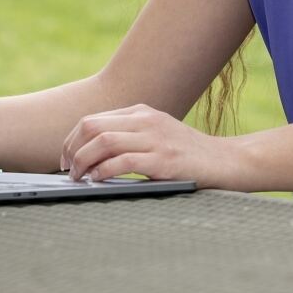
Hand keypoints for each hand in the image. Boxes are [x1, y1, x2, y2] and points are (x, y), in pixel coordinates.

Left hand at [59, 104, 242, 187]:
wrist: (227, 161)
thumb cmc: (190, 154)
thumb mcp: (158, 135)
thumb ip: (131, 137)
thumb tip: (92, 155)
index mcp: (141, 112)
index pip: (93, 119)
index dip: (72, 139)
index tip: (64, 157)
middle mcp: (146, 120)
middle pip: (92, 126)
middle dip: (71, 148)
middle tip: (66, 169)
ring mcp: (155, 139)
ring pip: (103, 142)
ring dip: (83, 161)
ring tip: (78, 177)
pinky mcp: (164, 160)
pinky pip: (123, 162)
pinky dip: (103, 171)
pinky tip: (97, 181)